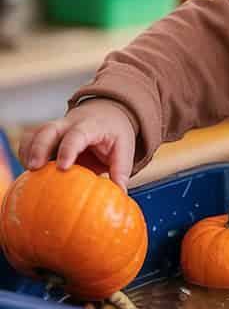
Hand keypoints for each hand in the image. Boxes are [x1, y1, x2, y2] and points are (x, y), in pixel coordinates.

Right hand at [19, 100, 136, 189]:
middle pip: (48, 130)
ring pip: (35, 133)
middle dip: (39, 147)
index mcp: (91, 126)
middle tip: (34, 168)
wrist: (105, 114)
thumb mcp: (124, 148)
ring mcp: (55, 128)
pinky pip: (30, 139)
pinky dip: (25, 153)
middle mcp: (69, 124)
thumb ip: (121, 170)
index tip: (63, 166)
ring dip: (28, 151)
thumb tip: (119, 194)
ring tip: (28, 172)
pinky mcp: (46, 134)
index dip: (68, 149)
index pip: (77, 134)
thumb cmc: (114, 133)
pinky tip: (28, 171)